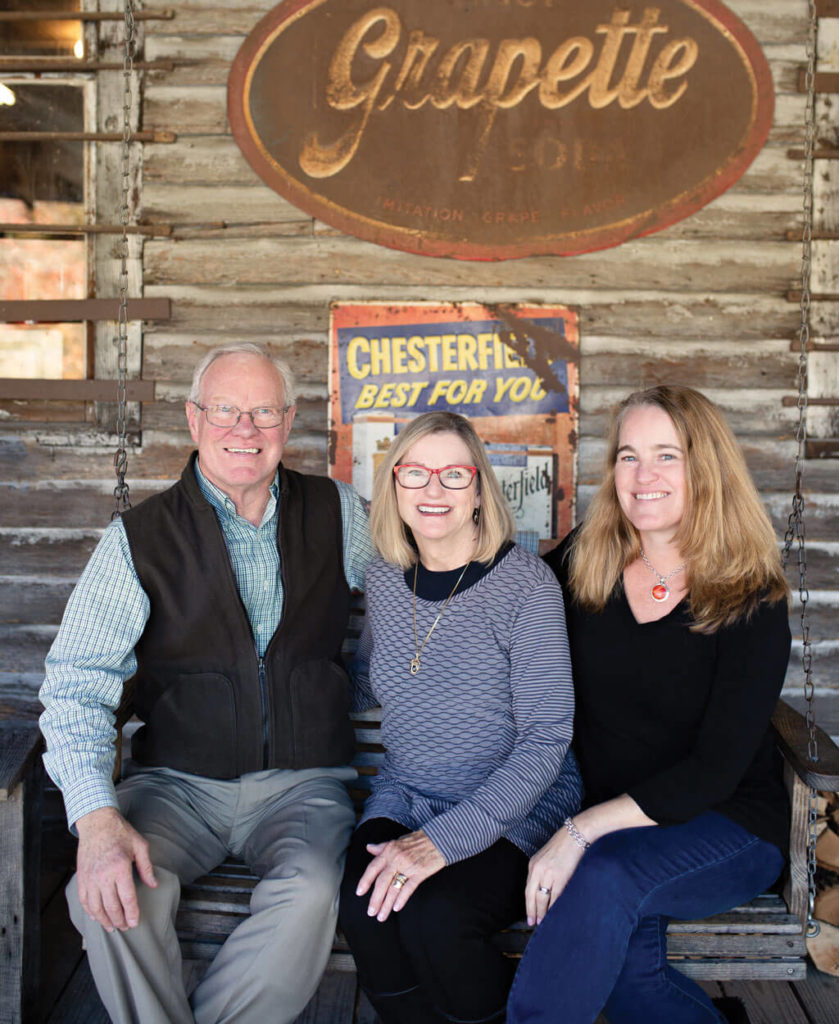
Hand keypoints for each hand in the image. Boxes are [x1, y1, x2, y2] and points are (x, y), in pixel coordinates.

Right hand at [75, 806, 156, 931]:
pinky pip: (84, 901)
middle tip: (126, 928)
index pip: (127, 898)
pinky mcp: (82, 878)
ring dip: (104, 920)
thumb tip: (153, 884)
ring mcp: (90, 878)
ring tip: (112, 927)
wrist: (97, 823)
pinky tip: (97, 917)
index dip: (132, 913)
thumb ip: (146, 867)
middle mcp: (103, 876)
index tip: (135, 923)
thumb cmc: (120, 832)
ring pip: (96, 908)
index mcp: (120, 868)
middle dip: (120, 921)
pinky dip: (90, 912)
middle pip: (111, 907)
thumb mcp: (140, 845)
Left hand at [356, 829, 445, 921]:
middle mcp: (397, 859)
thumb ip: (382, 847)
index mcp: (390, 851)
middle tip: (371, 912)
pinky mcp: (420, 872)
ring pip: (394, 888)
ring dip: (386, 904)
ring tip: (381, 916)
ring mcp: (409, 866)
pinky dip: (402, 899)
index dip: (365, 880)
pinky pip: (409, 888)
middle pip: (382, 882)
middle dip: (375, 899)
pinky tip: (396, 908)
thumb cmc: (418, 840)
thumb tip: (369, 847)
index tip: (359, 893)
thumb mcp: (398, 841)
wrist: (439, 838)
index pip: (373, 867)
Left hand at [525, 827, 585, 925]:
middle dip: (533, 912)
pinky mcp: (560, 876)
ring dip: (543, 912)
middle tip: (534, 923)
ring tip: (544, 922)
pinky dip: (554, 907)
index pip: (527, 890)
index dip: (528, 905)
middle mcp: (537, 869)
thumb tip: (543, 889)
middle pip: (532, 896)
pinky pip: (555, 897)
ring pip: (543, 899)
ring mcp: (548, 873)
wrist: (576, 834)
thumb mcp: (546, 856)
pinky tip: (555, 914)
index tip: (529, 915)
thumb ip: (542, 871)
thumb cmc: (564, 844)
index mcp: (533, 865)